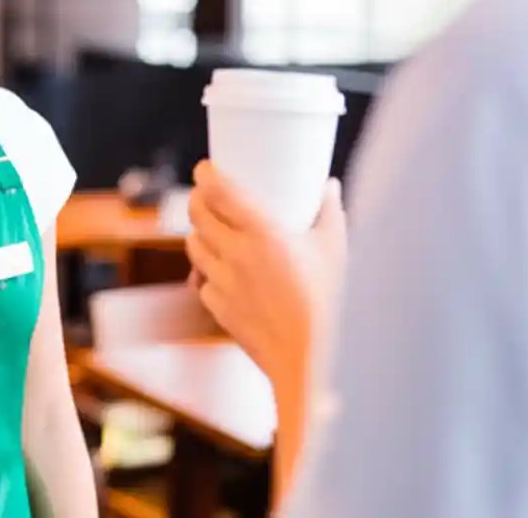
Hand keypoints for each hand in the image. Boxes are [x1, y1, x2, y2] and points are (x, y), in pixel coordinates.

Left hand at [185, 161, 346, 384]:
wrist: (307, 358)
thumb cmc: (327, 301)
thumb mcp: (334, 250)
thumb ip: (330, 212)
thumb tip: (328, 185)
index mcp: (262, 233)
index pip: (217, 191)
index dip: (205, 175)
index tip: (206, 168)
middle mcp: (235, 253)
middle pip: (196, 214)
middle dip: (197, 200)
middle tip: (206, 195)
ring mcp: (222, 282)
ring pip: (193, 246)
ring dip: (198, 234)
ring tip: (211, 230)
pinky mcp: (217, 307)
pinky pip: (201, 281)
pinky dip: (207, 273)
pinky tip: (221, 272)